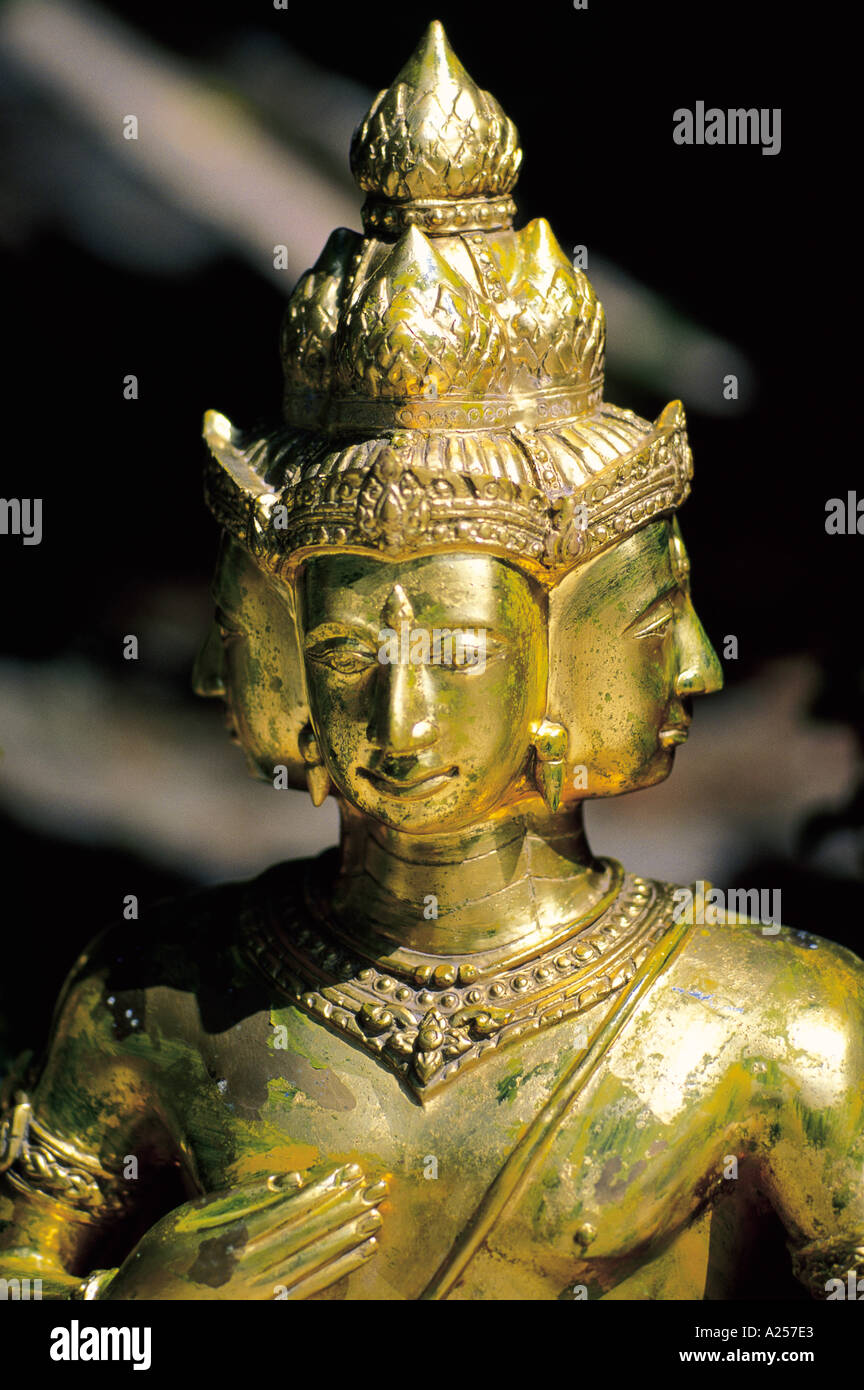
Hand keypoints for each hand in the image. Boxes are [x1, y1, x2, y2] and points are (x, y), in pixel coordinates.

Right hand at [101, 1163, 386, 1299]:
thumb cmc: (160, 1258)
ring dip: (350, 1234)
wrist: (139, 1311)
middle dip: (346, 1206)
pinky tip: (361, 1251)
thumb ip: (240, 1199)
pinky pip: (311, 1285)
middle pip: (310, 1230)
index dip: (326, 1188)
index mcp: (234, 1237)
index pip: (292, 1207)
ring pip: (316, 1257)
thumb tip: (288, 1179)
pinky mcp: (265, 1308)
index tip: (352, 1170)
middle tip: (377, 1186)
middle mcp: (253, 1265)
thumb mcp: (190, 1218)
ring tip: (379, 1215)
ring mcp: (261, 1291)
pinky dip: (339, 1267)